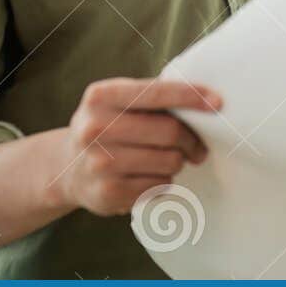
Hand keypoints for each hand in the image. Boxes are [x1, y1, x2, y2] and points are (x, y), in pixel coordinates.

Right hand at [52, 77, 220, 215]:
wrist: (67, 168)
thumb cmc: (108, 126)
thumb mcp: (118, 101)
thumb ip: (153, 97)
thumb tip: (207, 103)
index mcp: (100, 96)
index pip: (157, 93)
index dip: (192, 96)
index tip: (218, 102)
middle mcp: (94, 128)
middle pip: (169, 131)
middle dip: (192, 139)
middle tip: (198, 146)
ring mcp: (98, 163)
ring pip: (170, 160)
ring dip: (178, 161)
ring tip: (166, 159)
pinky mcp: (107, 193)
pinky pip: (160, 184)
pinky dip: (164, 179)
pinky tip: (148, 175)